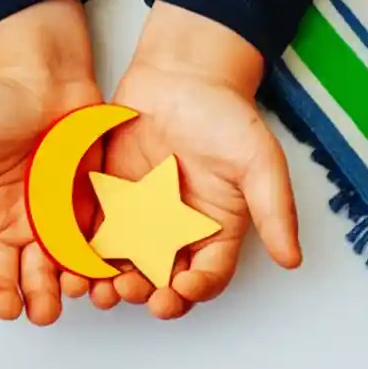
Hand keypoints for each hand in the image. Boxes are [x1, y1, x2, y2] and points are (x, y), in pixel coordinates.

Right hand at [0, 0, 101, 324]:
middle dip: (10, 300)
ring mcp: (44, 224)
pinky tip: (83, 276)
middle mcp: (3, 226)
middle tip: (18, 307)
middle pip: (3, 279)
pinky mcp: (80, 216)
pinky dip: (83, 271)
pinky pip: (81, 254)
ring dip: (46, 294)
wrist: (47, 77)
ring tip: (52, 300)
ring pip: (43, 276)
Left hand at [91, 2, 301, 317]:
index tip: (179, 289)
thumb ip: (275, 209)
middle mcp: (178, 234)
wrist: (181, 75)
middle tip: (133, 290)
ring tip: (100, 289)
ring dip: (111, 284)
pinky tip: (75, 263)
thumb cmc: (225, 115)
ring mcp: (141, 220)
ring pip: (124, 267)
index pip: (207, 277)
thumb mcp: (259, 161)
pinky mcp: (110, 202)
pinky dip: (86, 256)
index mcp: (216, 231)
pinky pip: (95, 237)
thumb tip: (292, 258)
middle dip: (146, 293)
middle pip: (161, 282)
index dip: (194, 291)